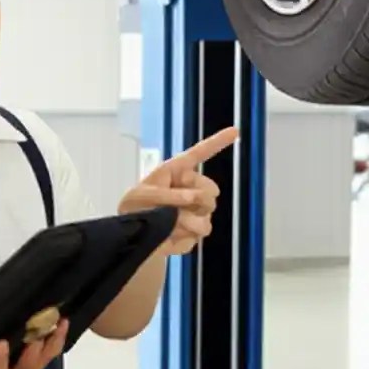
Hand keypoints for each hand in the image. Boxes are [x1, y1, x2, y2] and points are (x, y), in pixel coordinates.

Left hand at [119, 128, 237, 255]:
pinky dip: (185, 234)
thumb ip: (170, 195)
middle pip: (211, 190)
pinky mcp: (196, 230)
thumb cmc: (135, 208)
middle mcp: (190, 188)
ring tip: (168, 223)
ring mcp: (196, 209)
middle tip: (175, 208)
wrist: (133, 237)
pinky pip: (201, 231)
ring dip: (189, 219)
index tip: (235, 130)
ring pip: (209, 211)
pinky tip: (171, 234)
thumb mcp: (145, 196)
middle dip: (198, 199)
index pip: (199, 154)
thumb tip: (195, 198)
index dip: (217, 142)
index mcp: (177, 171)